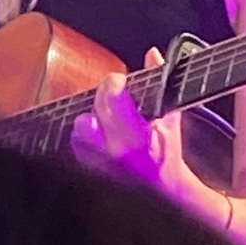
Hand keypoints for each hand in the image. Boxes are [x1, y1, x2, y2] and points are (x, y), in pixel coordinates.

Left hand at [70, 47, 183, 188]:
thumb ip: (162, 84)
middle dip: (104, 97)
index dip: (113, 83)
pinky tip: (96, 134)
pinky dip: (83, 137)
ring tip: (102, 118)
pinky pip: (76, 146)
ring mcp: (101, 162)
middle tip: (112, 96)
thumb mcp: (170, 119)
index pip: (114, 99)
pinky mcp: (91, 170)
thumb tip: (153, 55)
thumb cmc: (166, 153)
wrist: (163, 189)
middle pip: (94, 110)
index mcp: (139, 136)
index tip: (118, 79)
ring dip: (89, 119)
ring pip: (80, 128)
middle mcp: (117, 150)